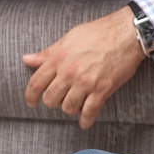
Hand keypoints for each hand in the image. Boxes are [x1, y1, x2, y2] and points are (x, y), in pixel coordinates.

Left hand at [23, 7, 141, 128]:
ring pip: (68, 107)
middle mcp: (69, 72)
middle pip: (51, 99)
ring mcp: (85, 82)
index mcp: (58, 58)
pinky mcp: (102, 89)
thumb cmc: (99, 32)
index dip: (30, 96)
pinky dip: (85, 120)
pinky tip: (85, 121)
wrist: (127, 33)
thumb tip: (27, 59)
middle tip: (61, 98)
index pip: (36, 83)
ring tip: (76, 103)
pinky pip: (89, 112)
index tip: (32, 103)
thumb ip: (48, 52)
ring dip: (70, 108)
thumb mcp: (69, 38)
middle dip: (53, 101)